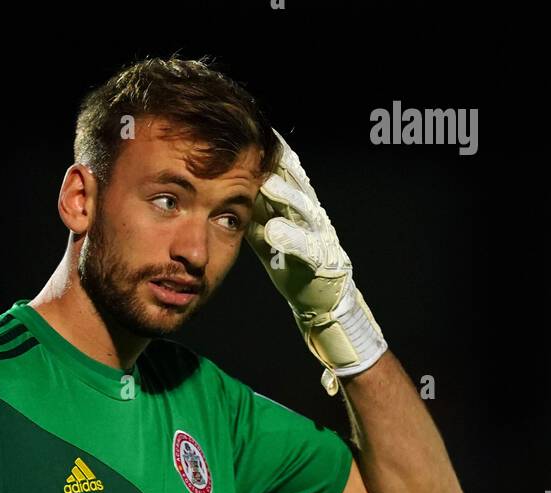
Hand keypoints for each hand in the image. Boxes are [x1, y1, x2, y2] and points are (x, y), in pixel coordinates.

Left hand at [245, 127, 387, 391]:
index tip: (251, 131)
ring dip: (286, 195)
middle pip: (295, 183)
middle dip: (279, 164)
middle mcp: (311, 215)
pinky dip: (291, 238)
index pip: (283, 174)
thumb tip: (228, 190)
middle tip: (259, 146)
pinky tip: (276, 231)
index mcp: (297, 207)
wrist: (322, 302)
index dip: (270, 153)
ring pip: (303, 209)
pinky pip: (306, 248)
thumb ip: (255, 213)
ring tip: (268, 184)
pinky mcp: (321, 260)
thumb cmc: (295, 266)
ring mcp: (319, 235)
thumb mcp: (269, 235)